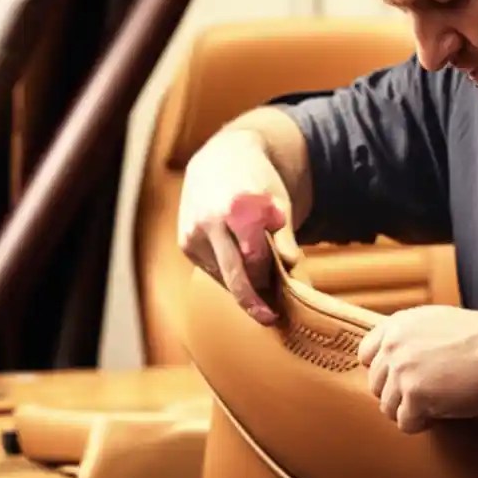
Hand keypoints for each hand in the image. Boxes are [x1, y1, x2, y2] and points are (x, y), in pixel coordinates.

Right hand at [178, 129, 301, 324]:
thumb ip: (285, 235)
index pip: (255, 258)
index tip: (283, 296)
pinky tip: (239, 264)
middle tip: (269, 318)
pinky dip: (227, 272)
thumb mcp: (278, 202)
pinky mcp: (185, 243)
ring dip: (241, 282)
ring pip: (222, 274)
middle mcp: (210, 221)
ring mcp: (193, 233)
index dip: (270, 278)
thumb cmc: (258, 183)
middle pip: (233, 274)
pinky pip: (210, 269)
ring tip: (260, 282)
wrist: (221, 159)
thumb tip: (292, 267)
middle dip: (252, 300)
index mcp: (236, 207)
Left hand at [357, 305, 477, 432]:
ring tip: (434, 407)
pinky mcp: (414, 395)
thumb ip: (414, 337)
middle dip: (398, 394)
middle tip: (424, 397)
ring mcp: (401, 370)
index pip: (366, 354)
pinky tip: (439, 415)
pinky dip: (420, 424)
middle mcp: (393, 345)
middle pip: (376, 384)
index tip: (401, 379)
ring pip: (387, 407)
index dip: (384, 371)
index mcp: (397, 324)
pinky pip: (405, 422)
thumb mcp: (438, 322)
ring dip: (409, 411)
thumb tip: (400, 359)